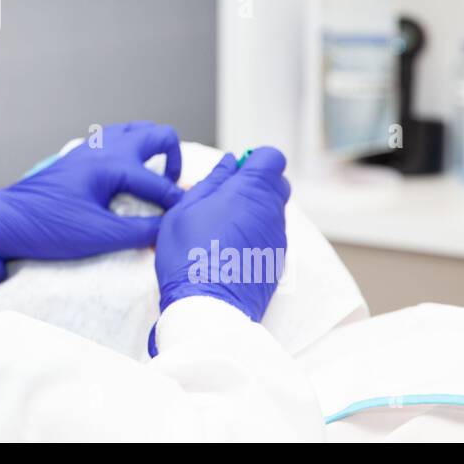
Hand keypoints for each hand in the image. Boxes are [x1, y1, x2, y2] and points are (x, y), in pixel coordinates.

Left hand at [0, 122, 184, 284]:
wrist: (2, 221)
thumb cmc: (46, 227)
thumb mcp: (99, 236)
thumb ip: (141, 232)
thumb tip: (171, 231)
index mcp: (111, 164)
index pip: (160, 181)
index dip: (180, 203)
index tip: (193, 220)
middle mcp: (104, 147)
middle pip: (158, 134)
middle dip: (175, 158)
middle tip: (172, 190)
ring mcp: (90, 148)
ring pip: (137, 132)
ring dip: (154, 151)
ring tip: (155, 184)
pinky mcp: (80, 157)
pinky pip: (118, 141)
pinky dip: (134, 154)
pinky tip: (128, 182)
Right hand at [152, 147, 289, 324]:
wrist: (207, 306)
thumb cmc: (188, 256)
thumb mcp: (184, 210)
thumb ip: (211, 181)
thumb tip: (229, 164)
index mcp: (249, 191)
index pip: (272, 158)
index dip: (254, 160)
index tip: (234, 172)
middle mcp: (271, 211)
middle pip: (277, 183)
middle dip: (256, 183)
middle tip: (224, 198)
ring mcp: (278, 236)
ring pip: (274, 210)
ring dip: (254, 210)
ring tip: (222, 227)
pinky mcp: (278, 259)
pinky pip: (272, 234)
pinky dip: (256, 233)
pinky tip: (230, 248)